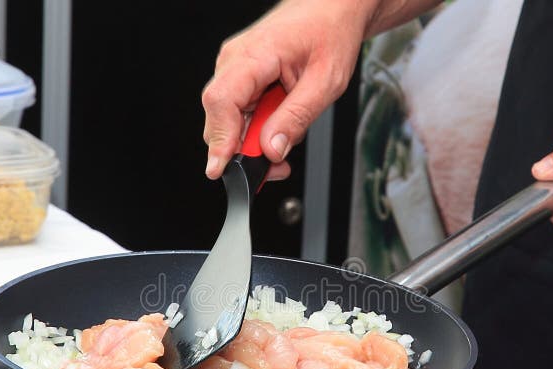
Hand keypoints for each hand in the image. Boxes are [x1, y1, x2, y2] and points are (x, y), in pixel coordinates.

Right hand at [201, 0, 368, 179]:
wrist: (333, 10)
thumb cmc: (330, 33)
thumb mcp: (326, 82)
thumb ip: (296, 119)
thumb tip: (272, 150)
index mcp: (253, 55)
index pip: (221, 102)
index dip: (219, 140)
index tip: (221, 169)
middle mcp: (235, 60)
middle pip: (221, 117)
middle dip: (244, 150)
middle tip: (275, 167)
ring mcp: (236, 69)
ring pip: (230, 120)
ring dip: (254, 142)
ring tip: (286, 142)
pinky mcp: (242, 78)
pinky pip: (240, 113)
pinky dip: (257, 130)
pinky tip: (278, 128)